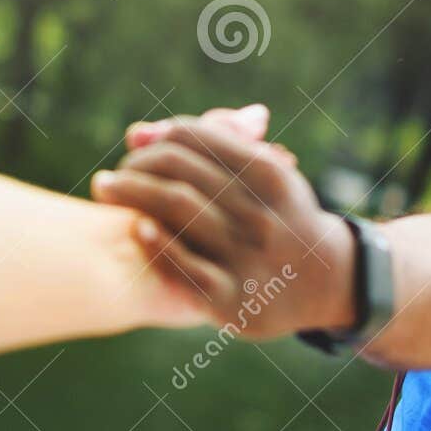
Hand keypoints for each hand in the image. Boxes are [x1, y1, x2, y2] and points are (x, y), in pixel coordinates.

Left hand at [92, 113, 354, 339]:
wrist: (326, 281)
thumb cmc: (279, 215)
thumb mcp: (264, 172)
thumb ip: (206, 147)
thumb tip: (136, 132)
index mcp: (270, 174)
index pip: (195, 137)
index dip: (157, 139)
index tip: (138, 149)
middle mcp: (261, 213)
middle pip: (179, 170)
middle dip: (136, 165)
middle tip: (113, 174)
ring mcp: (246, 256)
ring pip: (177, 208)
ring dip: (131, 193)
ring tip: (104, 189)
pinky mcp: (229, 298)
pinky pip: (181, 265)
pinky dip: (152, 241)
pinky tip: (133, 227)